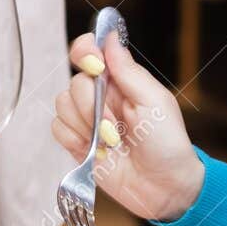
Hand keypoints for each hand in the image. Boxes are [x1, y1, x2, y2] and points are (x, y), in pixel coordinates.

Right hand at [54, 31, 204, 220]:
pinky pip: (58, 129)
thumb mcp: (155, 101)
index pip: (90, 52)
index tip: (94, 65)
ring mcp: (88, 120)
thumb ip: (128, 70)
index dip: (84, 52)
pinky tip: (97, 151)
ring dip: (85, 125)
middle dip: (93, 106)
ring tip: (111, 142)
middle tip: (116, 124)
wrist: (164, 188)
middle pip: (75, 83)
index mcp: (121, 81)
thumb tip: (110, 37)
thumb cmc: (168, 144)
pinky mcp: (78, 143)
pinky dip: (74, 140)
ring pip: (62, 105)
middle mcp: (101, 97)